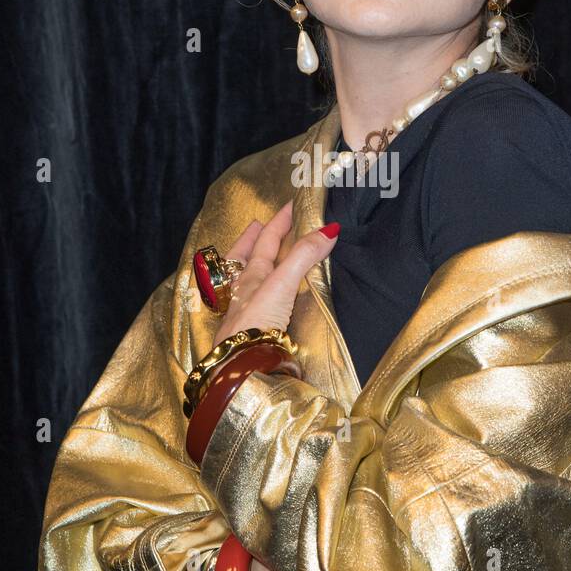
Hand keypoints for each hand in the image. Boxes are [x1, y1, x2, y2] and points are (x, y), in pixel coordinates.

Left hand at [215, 199, 338, 349]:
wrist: (241, 366)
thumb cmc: (256, 322)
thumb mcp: (282, 284)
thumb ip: (304, 257)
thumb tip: (329, 229)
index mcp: (251, 274)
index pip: (267, 240)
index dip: (280, 221)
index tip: (291, 205)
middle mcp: (244, 289)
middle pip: (246, 256)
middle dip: (254, 239)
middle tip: (259, 224)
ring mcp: (242, 309)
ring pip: (243, 278)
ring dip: (249, 263)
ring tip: (252, 254)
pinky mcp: (245, 330)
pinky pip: (247, 300)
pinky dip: (252, 290)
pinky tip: (256, 297)